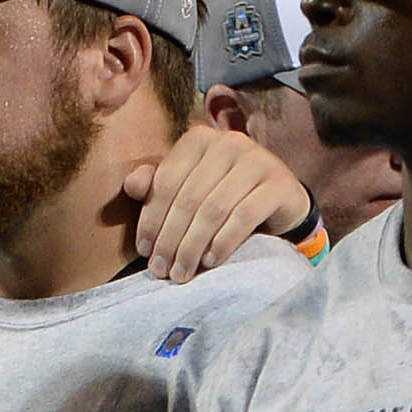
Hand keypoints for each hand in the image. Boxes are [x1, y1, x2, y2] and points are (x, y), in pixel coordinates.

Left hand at [118, 127, 317, 281]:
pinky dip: (223, 242)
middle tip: (161, 269)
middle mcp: (230, 142)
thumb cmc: (220, 196)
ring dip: (192, 247)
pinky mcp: (279, 184)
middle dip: (170, 240)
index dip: (150, 220)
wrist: (276, 203)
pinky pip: (244, 217)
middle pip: (188, 199)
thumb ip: (156, 185)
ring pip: (213, 210)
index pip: (166, 182)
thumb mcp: (185, 189)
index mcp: (200, 139)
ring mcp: (259, 160)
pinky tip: (210, 261)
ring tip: (182, 272)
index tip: (144, 251)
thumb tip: (131, 185)